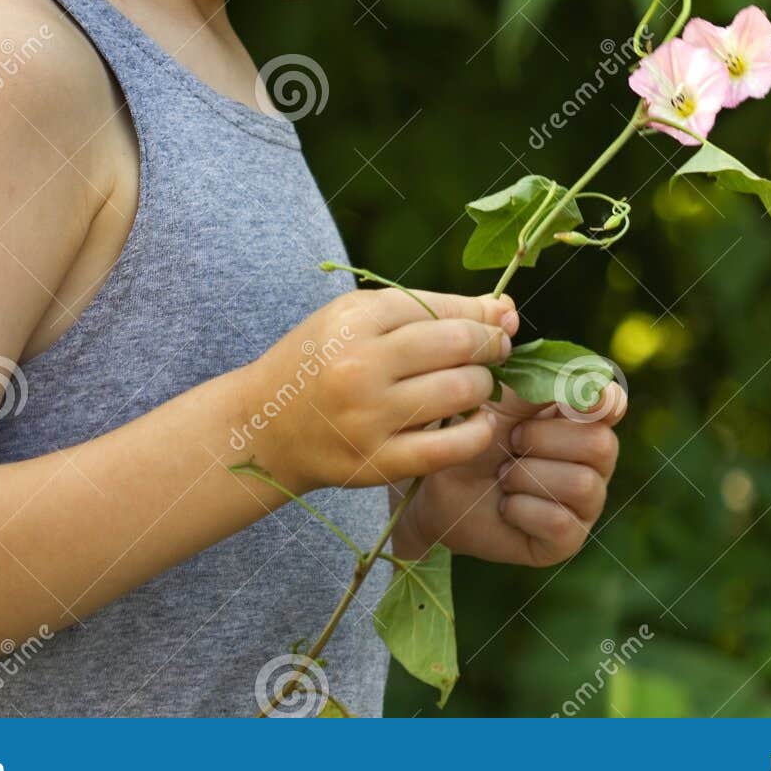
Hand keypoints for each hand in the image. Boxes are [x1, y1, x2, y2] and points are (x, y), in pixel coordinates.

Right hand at [237, 286, 519, 493]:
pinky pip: (448, 447)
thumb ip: (429, 309)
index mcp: (355, 319)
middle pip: (458, 346)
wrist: (266, 426)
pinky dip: (477, 433)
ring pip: (459, 392)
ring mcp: (368, 417)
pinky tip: (478, 423)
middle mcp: (361, 365)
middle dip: (491, 346)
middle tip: (496, 351)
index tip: (498, 323)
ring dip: (484, 386)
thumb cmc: (321, 361)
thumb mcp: (358, 318)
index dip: (483, 315)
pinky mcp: (375, 462)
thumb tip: (505, 309)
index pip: (441, 308)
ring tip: (477, 384)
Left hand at [390, 380, 625, 567]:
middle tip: (513, 441)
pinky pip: (559, 521)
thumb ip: (542, 383)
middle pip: (601, 445)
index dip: (603, 401)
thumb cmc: (477, 434)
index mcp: (584, 418)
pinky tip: (506, 505)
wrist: (442, 483)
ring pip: (581, 484)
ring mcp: (584, 503)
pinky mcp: (566, 541)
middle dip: (545, 439)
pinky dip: (522, 508)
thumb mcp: (505, 400)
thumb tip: (583, 372)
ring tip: (503, 474)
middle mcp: (594, 461)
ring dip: (528, 475)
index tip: (581, 399)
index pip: (614, 404)